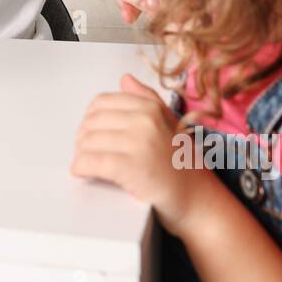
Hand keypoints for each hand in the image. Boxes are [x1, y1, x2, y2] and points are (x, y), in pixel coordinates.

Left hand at [70, 72, 209, 233]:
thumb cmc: (183, 167)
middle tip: (87, 152)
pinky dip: (81, 168)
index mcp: (150, 108)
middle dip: (83, 139)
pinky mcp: (132, 168)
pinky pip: (91, 161)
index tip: (91, 134)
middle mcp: (145, 121)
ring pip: (88, 142)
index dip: (90, 120)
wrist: (199, 201)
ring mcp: (139, 143)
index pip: (101, 103)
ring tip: (88, 164)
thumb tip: (125, 79)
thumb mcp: (169, 124)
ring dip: (81, 155)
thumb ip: (147, 100)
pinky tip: (82, 172)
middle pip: (91, 122)